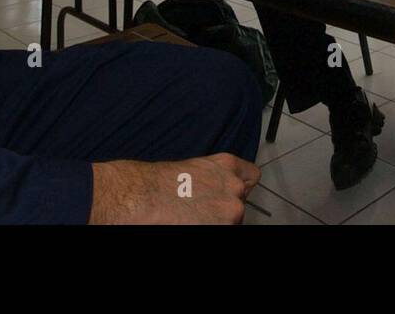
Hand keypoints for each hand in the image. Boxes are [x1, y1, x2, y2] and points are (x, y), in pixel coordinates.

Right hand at [89, 153, 260, 223]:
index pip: (252, 176)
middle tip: (200, 212)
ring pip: (231, 222)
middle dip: (223, 209)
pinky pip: (223, 230)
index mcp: (226, 165)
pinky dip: (209, 229)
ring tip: (190, 220)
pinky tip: (189, 225)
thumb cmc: (156, 183)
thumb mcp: (192, 168)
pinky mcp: (223, 229)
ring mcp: (230, 211)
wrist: (142, 198)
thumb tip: (213, 191)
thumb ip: (212, 178)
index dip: (240, 187)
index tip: (231, 195)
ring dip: (216, 222)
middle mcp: (234, 187)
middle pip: (239, 204)